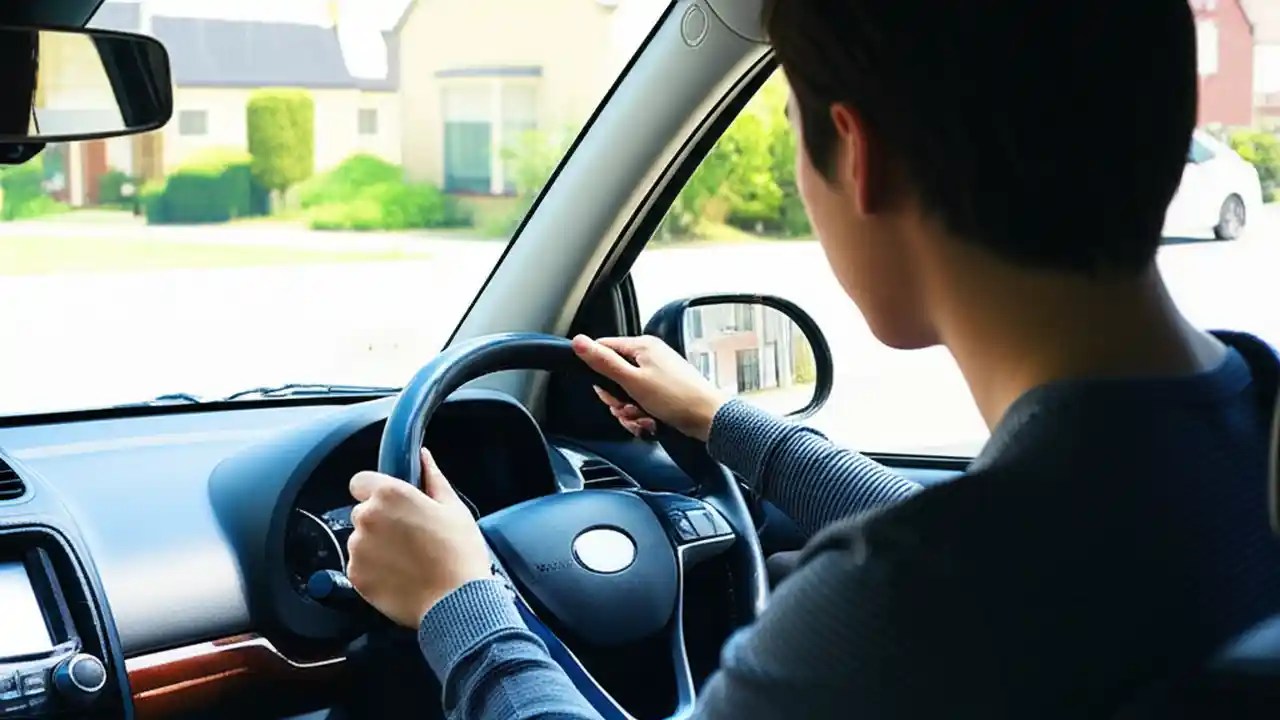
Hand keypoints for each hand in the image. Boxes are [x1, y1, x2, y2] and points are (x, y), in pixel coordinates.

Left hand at [346, 449, 491, 627]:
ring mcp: (358, 549)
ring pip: (360, 539)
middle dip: (380, 520)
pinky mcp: (355, 576)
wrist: (455, 602)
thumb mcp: (454, 508)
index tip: (391, 503)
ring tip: (406, 559)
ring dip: (376, 545)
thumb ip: (433, 478)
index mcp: (390, 495)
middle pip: (362, 512)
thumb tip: (423, 456)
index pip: (359, 481)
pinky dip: (374, 569)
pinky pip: (359, 565)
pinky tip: (399, 575)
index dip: (374, 490)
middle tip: (409, 535)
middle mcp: (367, 518)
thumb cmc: (459, 552)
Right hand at [571, 334, 727, 441]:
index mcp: (642, 346)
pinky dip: (641, 417)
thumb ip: (603, 362)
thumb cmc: (676, 397)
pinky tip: (649, 423)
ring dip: (629, 412)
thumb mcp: (632, 380)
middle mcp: (650, 358)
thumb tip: (579, 342)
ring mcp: (657, 376)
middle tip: (627, 407)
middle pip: (613, 377)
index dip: (598, 373)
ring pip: (626, 395)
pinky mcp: (663, 393)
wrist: (709, 419)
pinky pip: (640, 404)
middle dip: (617, 399)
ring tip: (643, 418)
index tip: (605, 391)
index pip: (604, 349)